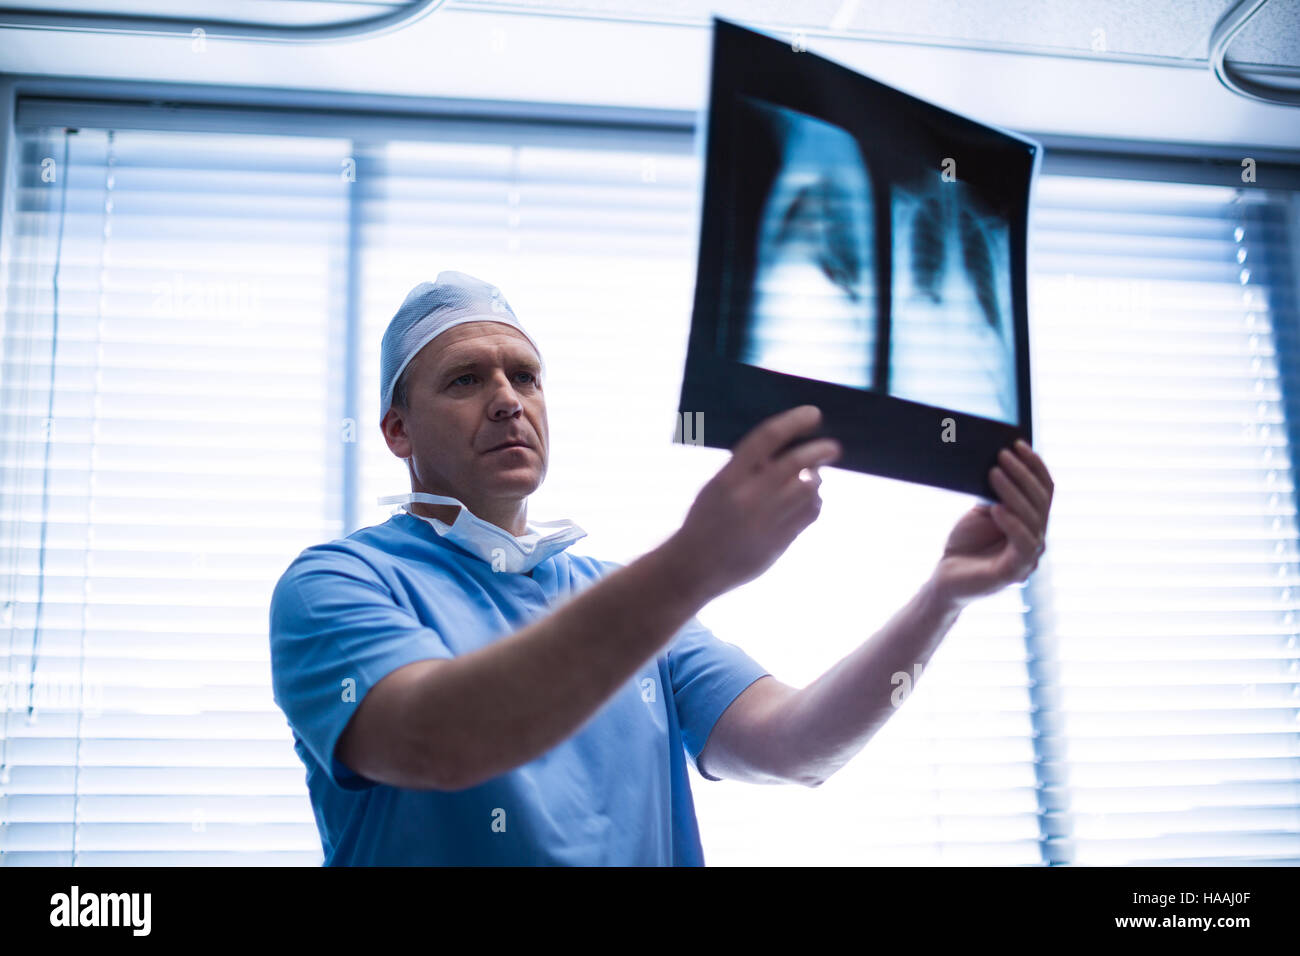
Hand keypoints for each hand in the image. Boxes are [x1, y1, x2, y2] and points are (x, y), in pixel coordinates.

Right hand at [666, 405, 841, 601]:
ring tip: (812, 478)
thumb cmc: (705, 520)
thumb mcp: (716, 487)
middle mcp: (749, 498)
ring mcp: (767, 522)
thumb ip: (747, 469)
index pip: (766, 439)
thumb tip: (784, 450)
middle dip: (820, 450)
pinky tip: (809, 500)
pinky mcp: (780, 542)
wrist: (696, 567)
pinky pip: (809, 514)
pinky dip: (815, 502)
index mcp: (728, 478)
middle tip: (833, 447)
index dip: (793, 422)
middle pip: (795, 464)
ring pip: (808, 490)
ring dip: (816, 479)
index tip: (813, 414)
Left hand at [930, 439, 1053, 608]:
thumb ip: (995, 491)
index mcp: (1033, 521)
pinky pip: (1022, 544)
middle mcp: (1037, 538)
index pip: (1044, 489)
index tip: (1018, 443)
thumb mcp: (981, 510)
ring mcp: (1029, 557)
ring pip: (1032, 519)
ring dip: (1013, 492)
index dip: (1035, 465)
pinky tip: (996, 508)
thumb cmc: (964, 543)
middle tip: (1002, 454)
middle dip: (1021, 474)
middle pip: (1039, 500)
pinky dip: (1011, 523)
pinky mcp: (1015, 572)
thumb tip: (999, 459)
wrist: (946, 577)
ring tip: (994, 473)